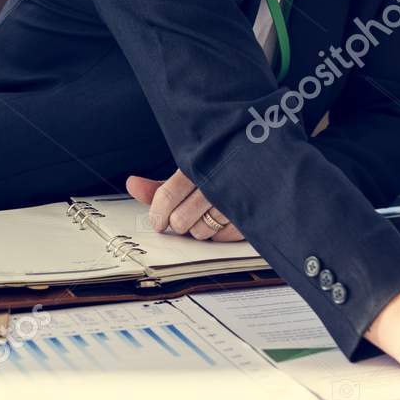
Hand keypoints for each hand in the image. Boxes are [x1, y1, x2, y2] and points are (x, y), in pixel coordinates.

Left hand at [126, 171, 244, 241]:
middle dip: (178, 223)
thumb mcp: (192, 170)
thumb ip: (162, 183)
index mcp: (199, 163)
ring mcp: (236, 200)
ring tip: (206, 215)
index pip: (167, 196)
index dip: (158, 214)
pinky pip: (224, 238)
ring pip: (201, 232)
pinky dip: (219, 234)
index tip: (158, 221)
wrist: (267, 162)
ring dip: (199, 229)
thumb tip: (131, 185)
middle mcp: (217, 180)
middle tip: (184, 216)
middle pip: (181, 220)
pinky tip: (222, 220)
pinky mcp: (252, 216)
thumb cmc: (225, 166)